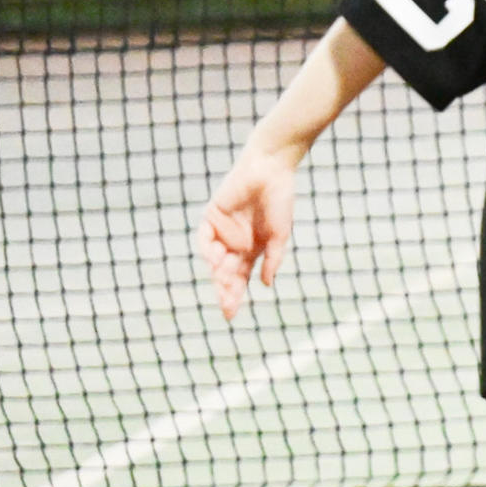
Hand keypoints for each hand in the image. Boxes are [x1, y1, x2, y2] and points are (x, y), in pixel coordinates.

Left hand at [198, 145, 298, 321]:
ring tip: (224, 287)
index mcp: (253, 248)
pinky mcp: (211, 216)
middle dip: (225, 291)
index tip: (231, 315)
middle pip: (226, 273)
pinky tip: (216, 264)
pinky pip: (205, 239)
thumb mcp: (280, 235)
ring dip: (219, 274)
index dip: (235, 296)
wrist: (270, 171)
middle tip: (226, 308)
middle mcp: (235, 243)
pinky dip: (209, 252)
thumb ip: (273, 259)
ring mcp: (222, 230)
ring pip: (215, 259)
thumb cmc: (280, 200)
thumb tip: (266, 284)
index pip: (241, 278)